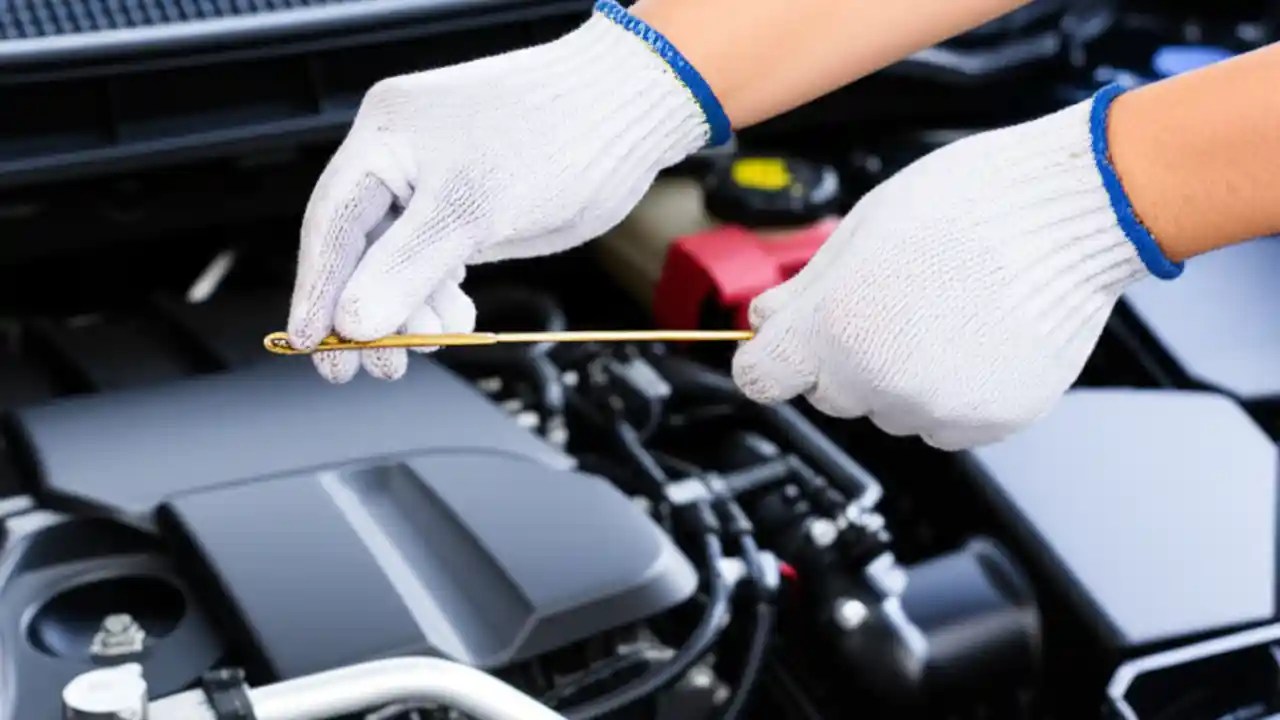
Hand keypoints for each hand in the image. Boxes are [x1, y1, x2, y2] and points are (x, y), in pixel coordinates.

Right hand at [287, 2, 721, 381]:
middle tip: (375, 365)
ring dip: (409, 310)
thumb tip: (354, 320)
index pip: (330, 224)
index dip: (317, 289)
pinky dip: (439, 294)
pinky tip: (453, 316)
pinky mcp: (468, 203)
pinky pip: (433, 257)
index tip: (308, 343)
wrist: (628, 113)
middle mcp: (402, 156)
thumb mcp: (475, 211)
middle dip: (367, 310)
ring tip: (427, 345)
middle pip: (359, 247)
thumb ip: (408, 269)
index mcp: (385, 137)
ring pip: (398, 260)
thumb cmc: (559, 133)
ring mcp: (436, 180)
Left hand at [732, 88, 1179, 449]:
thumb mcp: (863, 227)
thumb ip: (805, 289)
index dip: (769, 359)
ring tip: (946, 314)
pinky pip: (945, 424)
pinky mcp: (988, 421)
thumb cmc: (971, 203)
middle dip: (845, 359)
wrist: (1070, 210)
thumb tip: (766, 319)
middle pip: (829, 395)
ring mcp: (936, 407)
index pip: (761, 380)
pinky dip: (953, 393)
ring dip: (902, 377)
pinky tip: (976, 338)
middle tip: (893, 305)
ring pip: (889, 411)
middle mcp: (879, 379)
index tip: (781, 351)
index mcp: (834, 328)